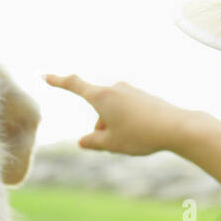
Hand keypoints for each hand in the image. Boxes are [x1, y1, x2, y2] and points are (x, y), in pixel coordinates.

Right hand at [43, 74, 189, 156]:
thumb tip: (83, 141)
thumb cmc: (140, 135)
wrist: (176, 127)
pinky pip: (127, 111)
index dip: (58, 82)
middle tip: (116, 142)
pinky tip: (143, 133)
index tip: (44, 76)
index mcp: (101, 96)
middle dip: (100, 125)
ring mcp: (130, 91)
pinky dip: (127, 123)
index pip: (74, 85)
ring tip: (133, 139)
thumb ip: (93, 142)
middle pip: (97, 108)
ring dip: (114, 125)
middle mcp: (114, 88)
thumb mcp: (111, 144)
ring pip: (112, 111)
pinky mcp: (142, 96)